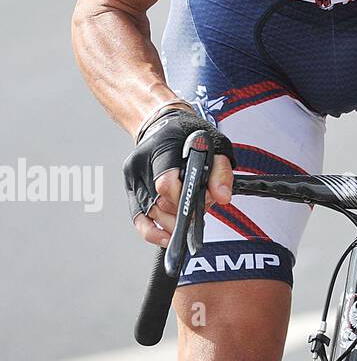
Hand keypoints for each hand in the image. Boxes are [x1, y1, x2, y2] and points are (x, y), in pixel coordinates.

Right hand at [123, 110, 235, 247]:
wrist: (162, 123)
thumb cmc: (190, 133)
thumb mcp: (215, 144)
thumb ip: (221, 171)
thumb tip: (222, 197)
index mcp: (162, 148)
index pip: (165, 183)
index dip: (183, 201)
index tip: (200, 207)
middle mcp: (142, 162)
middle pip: (158, 202)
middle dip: (182, 213)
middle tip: (200, 210)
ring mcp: (133, 176)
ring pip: (148, 213)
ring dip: (171, 224)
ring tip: (188, 219)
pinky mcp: (130, 188)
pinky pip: (137, 217)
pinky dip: (151, 232)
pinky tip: (167, 237)